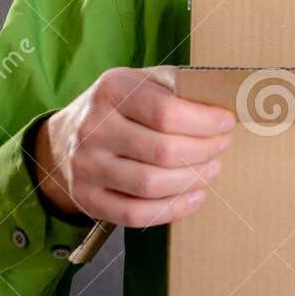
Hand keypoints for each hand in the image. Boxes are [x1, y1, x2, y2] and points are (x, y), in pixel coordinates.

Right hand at [32, 66, 235, 226]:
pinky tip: (195, 196)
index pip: (166, 112)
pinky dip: (173, 210)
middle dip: (204, 151)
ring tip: (211, 168)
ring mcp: (87, 166)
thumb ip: (180, 88)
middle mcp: (94, 128)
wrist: (65, 137)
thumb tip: (229, 100)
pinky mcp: (87, 198)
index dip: (205, 122)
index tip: (227, 123)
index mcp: (112, 90)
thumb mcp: (144, 81)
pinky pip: (135, 214)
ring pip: (151, 185)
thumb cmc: (121, 106)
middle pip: (163, 151)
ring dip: (192, 180)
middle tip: (221, 146)